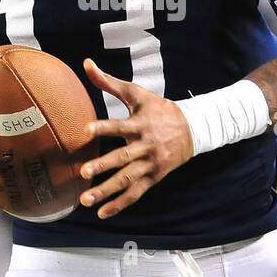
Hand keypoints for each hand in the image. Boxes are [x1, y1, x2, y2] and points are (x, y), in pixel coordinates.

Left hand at [78, 58, 193, 218]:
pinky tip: (102, 212)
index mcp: (140, 124)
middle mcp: (146, 146)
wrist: (192, 129)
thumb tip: (87, 63)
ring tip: (86, 200)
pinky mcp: (153, 178)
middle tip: (83, 173)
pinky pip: (136, 194)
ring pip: (128, 180)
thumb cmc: (159, 109)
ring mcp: (150, 165)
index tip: (86, 130)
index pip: (120, 126)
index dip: (104, 128)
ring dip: (107, 191)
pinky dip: (120, 204)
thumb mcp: (137, 94)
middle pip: (123, 158)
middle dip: (103, 166)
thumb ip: (109, 82)